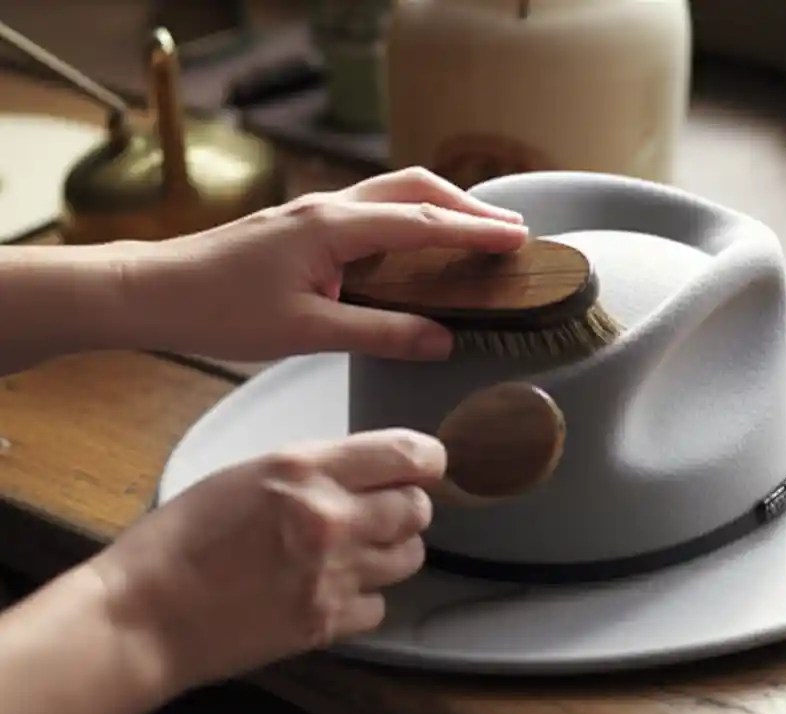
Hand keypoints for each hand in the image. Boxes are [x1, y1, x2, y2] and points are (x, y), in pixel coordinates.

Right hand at [84, 428, 445, 695]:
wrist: (144, 614)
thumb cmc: (181, 539)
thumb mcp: (249, 475)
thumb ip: (315, 471)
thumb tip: (365, 473)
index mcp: (306, 471)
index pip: (407, 454)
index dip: (427, 459)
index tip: (427, 465)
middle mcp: (331, 519)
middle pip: (418, 508)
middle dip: (407, 508)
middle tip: (382, 513)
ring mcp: (334, 574)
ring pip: (410, 558)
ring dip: (392, 552)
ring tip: (355, 552)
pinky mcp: (327, 622)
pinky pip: (380, 605)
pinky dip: (364, 600)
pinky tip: (331, 591)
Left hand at [120, 167, 528, 361]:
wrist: (151, 291)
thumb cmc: (219, 310)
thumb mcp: (306, 332)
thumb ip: (380, 333)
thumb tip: (443, 341)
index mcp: (334, 227)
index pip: (423, 222)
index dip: (476, 231)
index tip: (520, 239)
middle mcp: (328, 208)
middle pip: (415, 188)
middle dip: (467, 205)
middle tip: (509, 231)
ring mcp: (313, 212)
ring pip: (392, 194)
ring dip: (438, 208)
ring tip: (475, 233)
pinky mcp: (302, 226)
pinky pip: (370, 211)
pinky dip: (408, 220)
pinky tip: (415, 249)